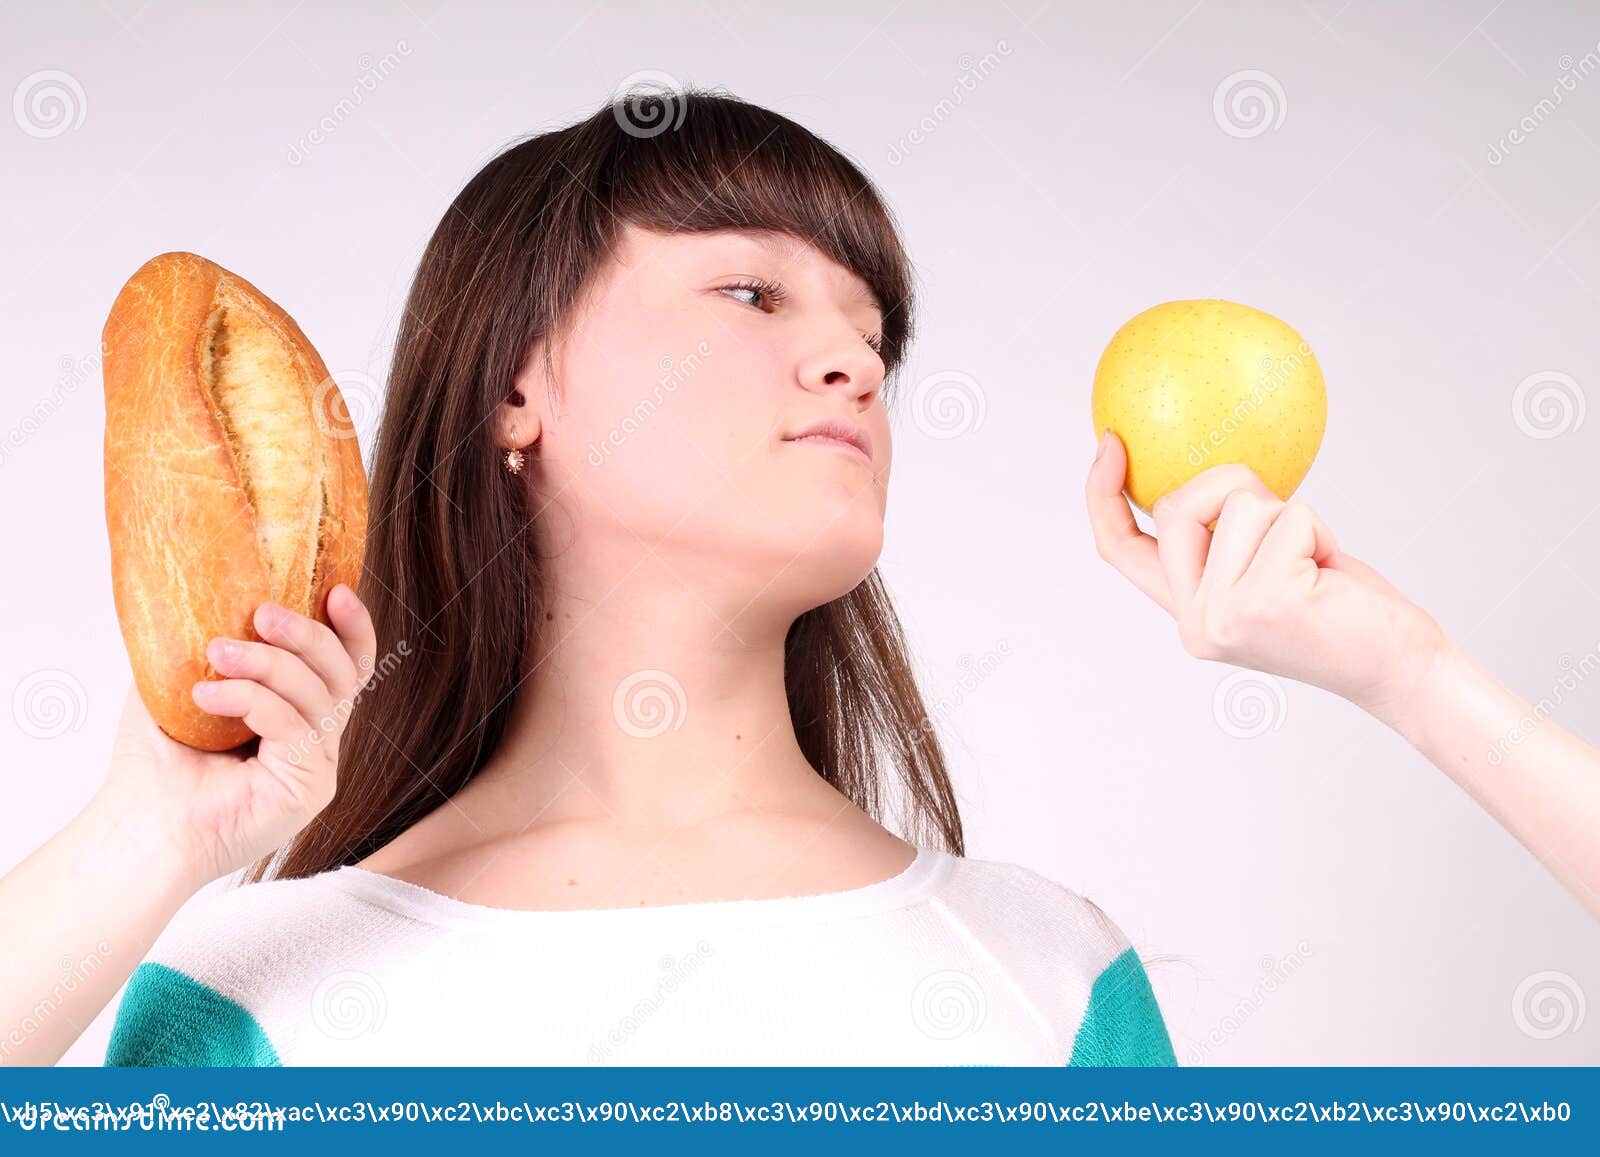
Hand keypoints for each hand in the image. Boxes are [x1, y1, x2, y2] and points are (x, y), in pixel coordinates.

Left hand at [99, 584, 376, 889]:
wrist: (136, 830)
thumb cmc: (152, 769)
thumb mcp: (177, 688)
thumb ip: (205, 647)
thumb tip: (204, 594)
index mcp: (297, 717)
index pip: (346, 666)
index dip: (350, 628)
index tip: (335, 590)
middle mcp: (317, 742)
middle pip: (342, 673)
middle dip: (307, 634)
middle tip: (261, 613)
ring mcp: (318, 767)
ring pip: (321, 695)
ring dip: (270, 663)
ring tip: (218, 652)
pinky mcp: (309, 789)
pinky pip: (295, 727)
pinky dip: (253, 701)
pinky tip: (207, 696)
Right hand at [1085, 430, 1446, 721]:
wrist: (1397, 667)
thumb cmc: (1342, 611)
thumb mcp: (1264, 571)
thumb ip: (1224, 542)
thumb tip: (1208, 470)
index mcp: (1186, 614)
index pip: (1121, 550)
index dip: (1102, 494)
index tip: (1111, 443)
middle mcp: (1194, 622)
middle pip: (1177, 507)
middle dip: (1232, 488)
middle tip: (1282, 517)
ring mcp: (1224, 615)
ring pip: (1238, 505)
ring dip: (1289, 516)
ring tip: (1313, 563)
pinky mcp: (1263, 600)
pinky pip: (1287, 518)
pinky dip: (1317, 531)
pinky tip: (1330, 573)